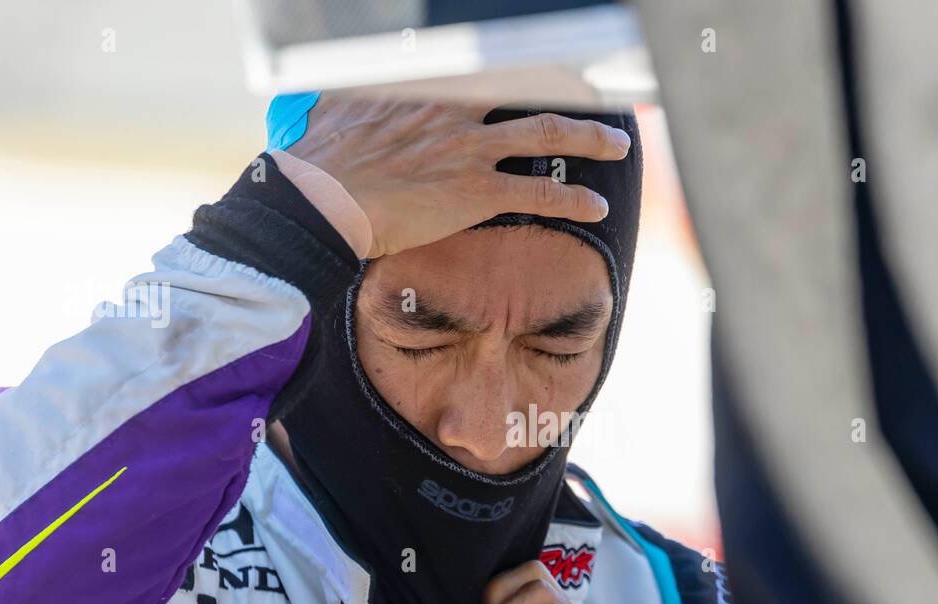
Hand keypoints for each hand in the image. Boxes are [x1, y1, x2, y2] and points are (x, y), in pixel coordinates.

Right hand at [286, 95, 630, 257]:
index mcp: (427, 82)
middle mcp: (456, 106)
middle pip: (530, 87)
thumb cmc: (322, 158)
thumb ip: (373, 89)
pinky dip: (574, 198)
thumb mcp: (343, 100)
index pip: (487, 63)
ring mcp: (470, 147)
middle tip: (600, 97)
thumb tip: (368, 83)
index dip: (524, 66)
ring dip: (590, 138)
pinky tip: (596, 206)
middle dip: (572, 91)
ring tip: (617, 145)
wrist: (319, 199)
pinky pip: (540, 191)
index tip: (549, 66)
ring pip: (547, 132)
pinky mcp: (476, 191)